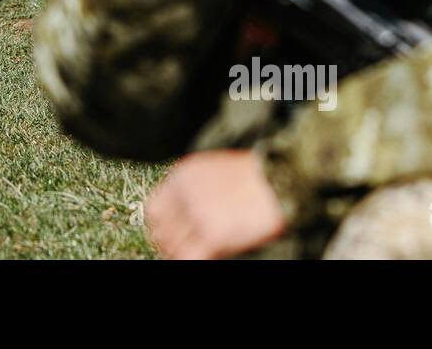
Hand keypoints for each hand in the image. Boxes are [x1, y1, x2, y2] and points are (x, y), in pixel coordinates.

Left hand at [146, 150, 287, 258]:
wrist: (279, 180)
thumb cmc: (253, 177)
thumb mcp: (212, 170)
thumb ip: (190, 189)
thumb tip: (180, 214)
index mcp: (181, 177)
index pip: (152, 210)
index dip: (160, 227)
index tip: (170, 236)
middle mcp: (184, 195)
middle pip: (159, 232)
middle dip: (168, 245)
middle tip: (183, 250)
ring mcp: (197, 216)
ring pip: (172, 248)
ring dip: (180, 254)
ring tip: (197, 253)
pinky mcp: (213, 236)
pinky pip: (188, 259)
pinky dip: (191, 261)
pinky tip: (209, 257)